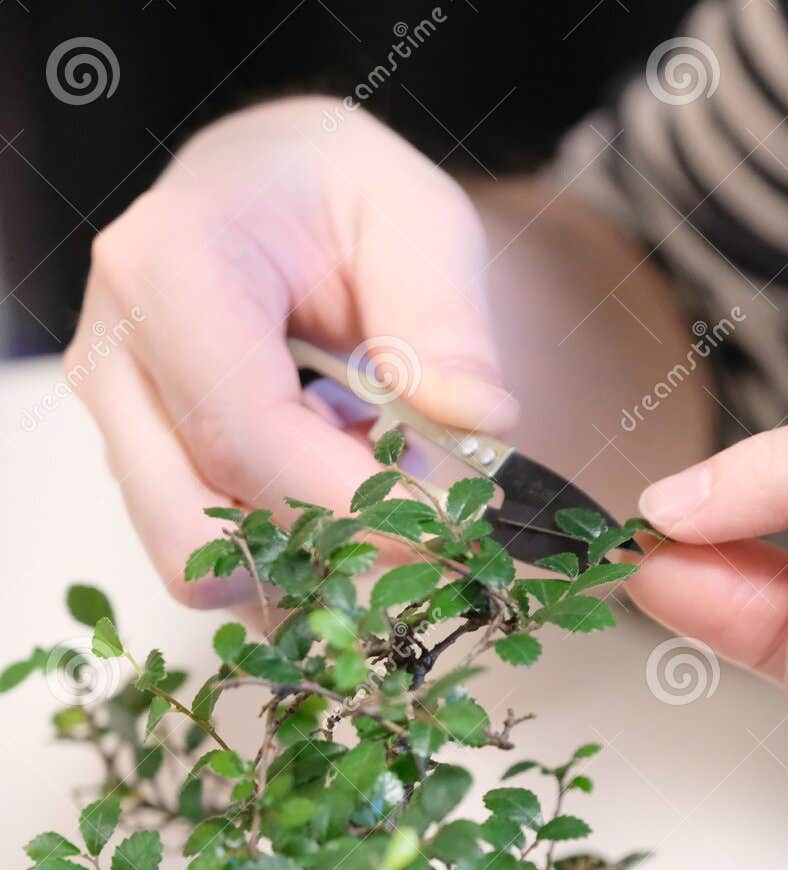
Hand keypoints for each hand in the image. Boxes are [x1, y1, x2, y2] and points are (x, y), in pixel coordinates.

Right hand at [66, 99, 515, 600]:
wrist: (268, 193)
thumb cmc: (338, 195)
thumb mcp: (417, 218)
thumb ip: (448, 318)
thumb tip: (480, 419)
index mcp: (167, 265)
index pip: (247, 433)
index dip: (349, 504)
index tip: (444, 530)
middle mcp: (115, 353)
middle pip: (199, 524)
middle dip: (320, 549)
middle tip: (415, 522)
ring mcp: (116, 421)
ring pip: (195, 561)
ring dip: (301, 557)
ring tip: (365, 480)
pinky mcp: (133, 469)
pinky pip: (207, 565)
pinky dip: (286, 561)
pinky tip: (331, 497)